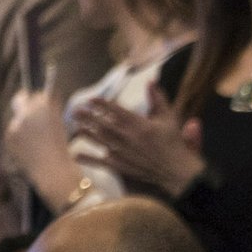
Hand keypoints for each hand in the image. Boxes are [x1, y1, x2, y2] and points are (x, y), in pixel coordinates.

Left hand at [69, 94, 201, 196]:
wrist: (176, 170)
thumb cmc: (173, 142)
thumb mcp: (169, 118)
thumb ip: (158, 99)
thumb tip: (150, 81)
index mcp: (140, 125)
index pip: (116, 112)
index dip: (102, 105)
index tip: (91, 100)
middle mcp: (128, 138)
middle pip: (103, 125)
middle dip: (88, 117)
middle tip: (75, 111)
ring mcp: (123, 153)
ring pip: (100, 141)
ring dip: (87, 133)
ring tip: (77, 126)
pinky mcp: (121, 166)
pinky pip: (101, 162)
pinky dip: (88, 159)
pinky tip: (76, 155)